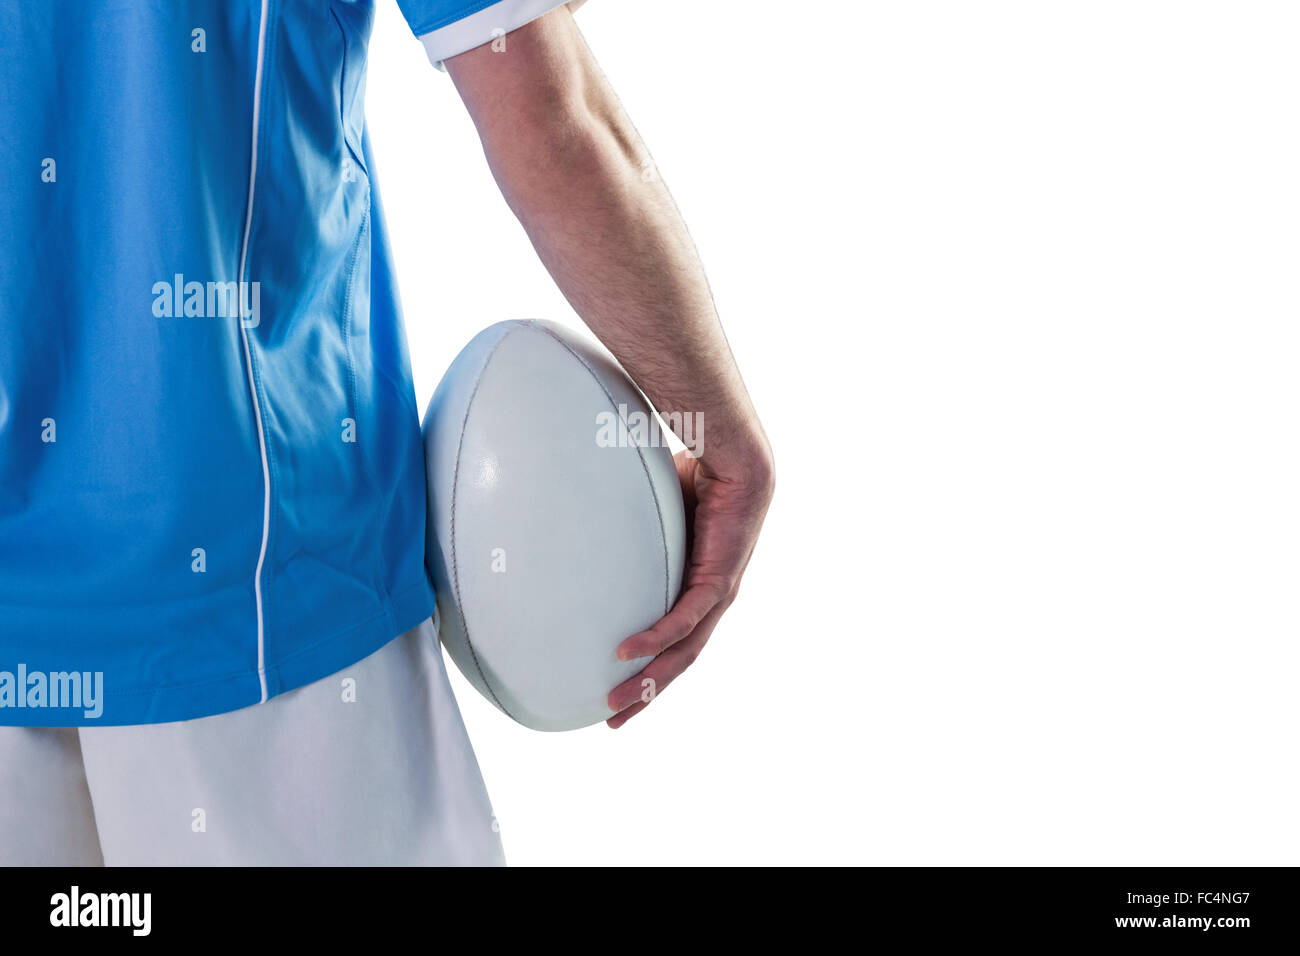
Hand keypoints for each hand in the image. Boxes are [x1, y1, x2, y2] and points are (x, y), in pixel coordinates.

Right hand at [606, 443, 773, 726]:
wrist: (735, 456)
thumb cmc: (696, 478)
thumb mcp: (651, 516)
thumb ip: (624, 531)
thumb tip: (577, 522)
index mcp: (696, 589)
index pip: (673, 642)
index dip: (647, 671)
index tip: (616, 693)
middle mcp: (711, 600)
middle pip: (678, 661)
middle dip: (645, 694)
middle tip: (612, 719)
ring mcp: (718, 594)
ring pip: (683, 652)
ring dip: (649, 680)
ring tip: (616, 702)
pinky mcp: (719, 580)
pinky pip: (684, 619)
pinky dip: (656, 638)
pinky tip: (628, 653)